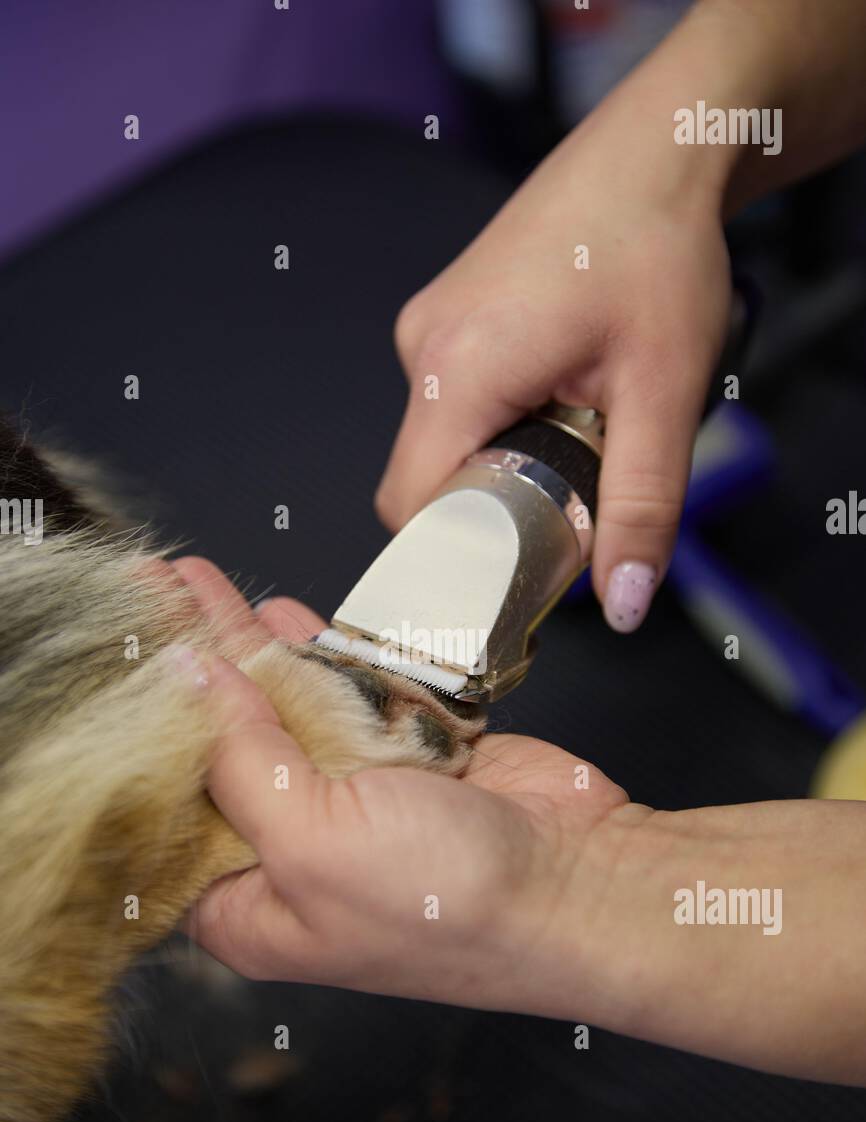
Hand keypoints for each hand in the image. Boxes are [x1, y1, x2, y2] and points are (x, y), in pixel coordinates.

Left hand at [177, 565, 865, 1084]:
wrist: (582, 884)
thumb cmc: (450, 903)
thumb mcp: (314, 838)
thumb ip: (242, 755)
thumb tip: (188, 677)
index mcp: (248, 905)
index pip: (167, 809)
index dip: (139, 733)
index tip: (114, 658)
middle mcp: (292, 854)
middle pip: (221, 746)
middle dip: (185, 671)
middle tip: (146, 598)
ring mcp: (352, 802)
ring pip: (283, 710)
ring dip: (245, 646)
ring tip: (193, 585)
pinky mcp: (404, 758)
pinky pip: (349, 694)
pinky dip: (319, 652)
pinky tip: (276, 616)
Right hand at [375, 36, 734, 632]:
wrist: (656, 151)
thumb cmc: (656, 246)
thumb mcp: (664, 391)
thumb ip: (641, 504)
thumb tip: (622, 602)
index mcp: (458, 369)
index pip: (411, 509)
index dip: (452, 558)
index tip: (504, 580)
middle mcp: (424, 347)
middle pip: (425, 481)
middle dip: (490, 512)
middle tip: (568, 507)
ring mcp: (430, 326)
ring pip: (443, 442)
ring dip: (500, 463)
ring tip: (575, 433)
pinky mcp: (448, 317)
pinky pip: (454, 401)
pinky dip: (499, 423)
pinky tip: (558, 397)